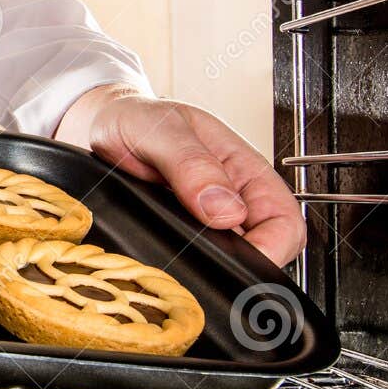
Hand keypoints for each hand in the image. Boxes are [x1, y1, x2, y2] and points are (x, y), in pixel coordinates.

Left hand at [56, 84, 306, 266]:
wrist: (101, 126)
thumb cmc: (136, 118)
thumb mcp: (162, 131)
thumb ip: (192, 165)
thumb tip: (227, 210)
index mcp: (244, 170)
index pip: (286, 222)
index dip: (272, 248)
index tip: (238, 258)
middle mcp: (234, 200)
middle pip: (267, 251)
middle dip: (242, 267)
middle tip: (202, 266)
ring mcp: (208, 221)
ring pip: (231, 262)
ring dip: (211, 270)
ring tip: (181, 264)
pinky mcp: (183, 236)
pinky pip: (198, 262)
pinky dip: (188, 269)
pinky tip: (168, 264)